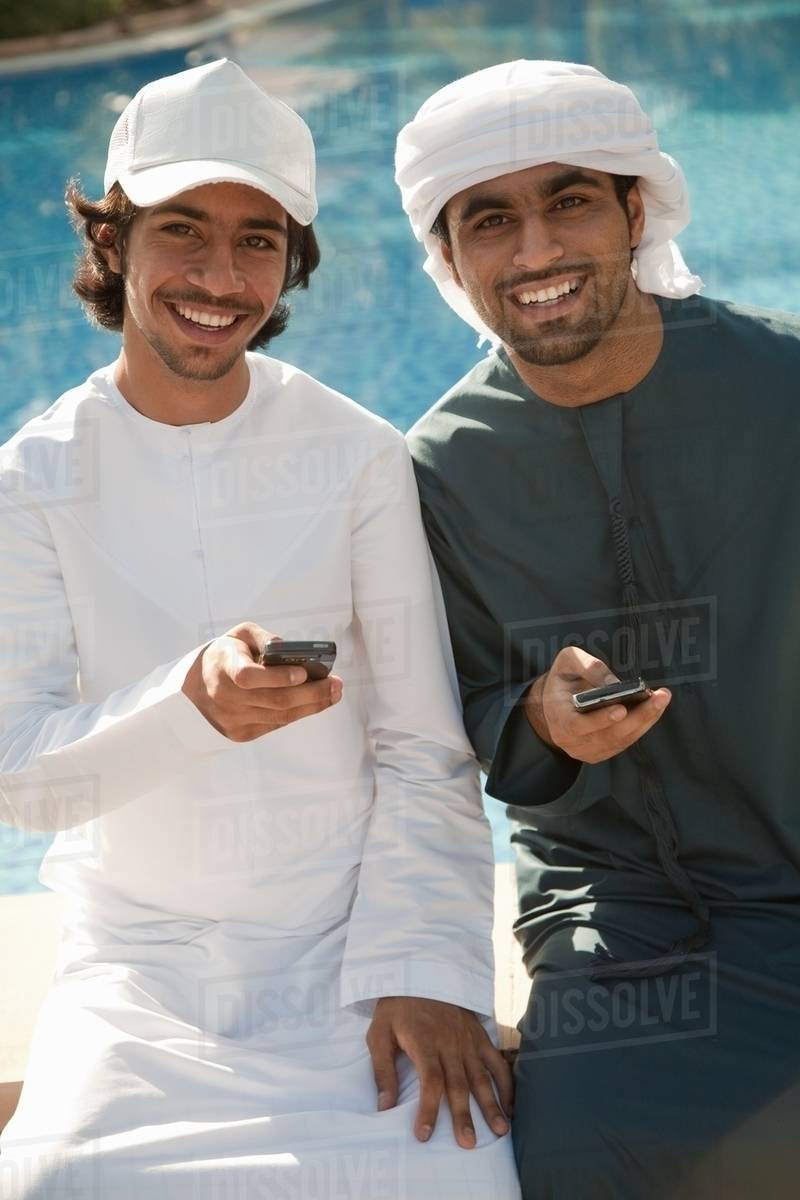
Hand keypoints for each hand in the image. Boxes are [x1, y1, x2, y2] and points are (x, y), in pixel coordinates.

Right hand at [181, 621, 342, 742]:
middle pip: (275, 700)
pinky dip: (299, 713)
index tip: (303, 673)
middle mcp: (226, 696)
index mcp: (223, 667)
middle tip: (336, 684)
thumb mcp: (238, 636)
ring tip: (334, 693)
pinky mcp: (241, 734)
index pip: (248, 676)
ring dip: (312, 705)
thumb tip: (286, 648)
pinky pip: (276, 724)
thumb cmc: (225, 657)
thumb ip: (262, 637)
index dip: (277, 677)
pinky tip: (316, 703)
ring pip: (280, 716)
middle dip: (312, 693)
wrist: (194, 691)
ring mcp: (233, 719)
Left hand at [366, 997, 511, 1148]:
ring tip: (500, 1131)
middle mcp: (450, 1044)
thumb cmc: (397, 1008)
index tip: (424, 1135)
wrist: (420, 973)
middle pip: (459, 1084)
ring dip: (491, 1104)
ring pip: (481, 1076)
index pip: (430, 1081)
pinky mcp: (480, 1036)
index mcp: (425, 1043)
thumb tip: (384, 1107)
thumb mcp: (379, 1035)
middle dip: (464, 1115)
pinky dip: (506, 1083)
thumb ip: (383, 1071)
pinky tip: (510, 1106)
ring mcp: (468, 1040)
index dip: (428, 1109)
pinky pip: (496, 1061)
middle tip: (468, 1143)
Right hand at [524, 645, 670, 763]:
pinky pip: (624, 743)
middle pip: (606, 735)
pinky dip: (641, 727)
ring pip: (619, 741)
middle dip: (636, 717)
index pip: (576, 725)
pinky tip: (654, 709)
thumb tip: (615, 684)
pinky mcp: (599, 753)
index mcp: (556, 715)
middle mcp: (568, 739)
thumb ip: (589, 667)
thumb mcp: (568, 660)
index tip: (622, 709)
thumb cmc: (564, 678)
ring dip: (644, 721)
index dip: (599, 720)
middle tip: (658, 698)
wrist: (555, 701)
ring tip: (661, 700)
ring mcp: (584, 750)